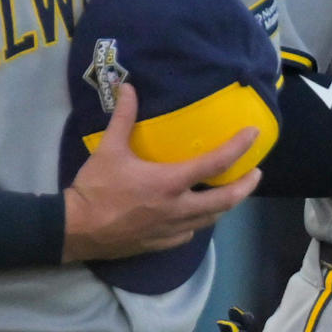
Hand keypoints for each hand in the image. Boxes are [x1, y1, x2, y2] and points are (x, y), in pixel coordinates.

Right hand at [59, 80, 258, 262]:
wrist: (75, 229)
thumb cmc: (95, 188)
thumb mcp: (109, 149)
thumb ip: (123, 118)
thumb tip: (128, 87)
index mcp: (170, 183)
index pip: (216, 163)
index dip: (239, 147)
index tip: (253, 135)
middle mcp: (179, 208)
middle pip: (227, 200)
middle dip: (246, 186)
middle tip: (255, 173)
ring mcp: (173, 229)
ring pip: (211, 219)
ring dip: (225, 204)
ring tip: (231, 191)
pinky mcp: (163, 244)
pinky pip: (191, 233)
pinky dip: (198, 221)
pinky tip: (196, 214)